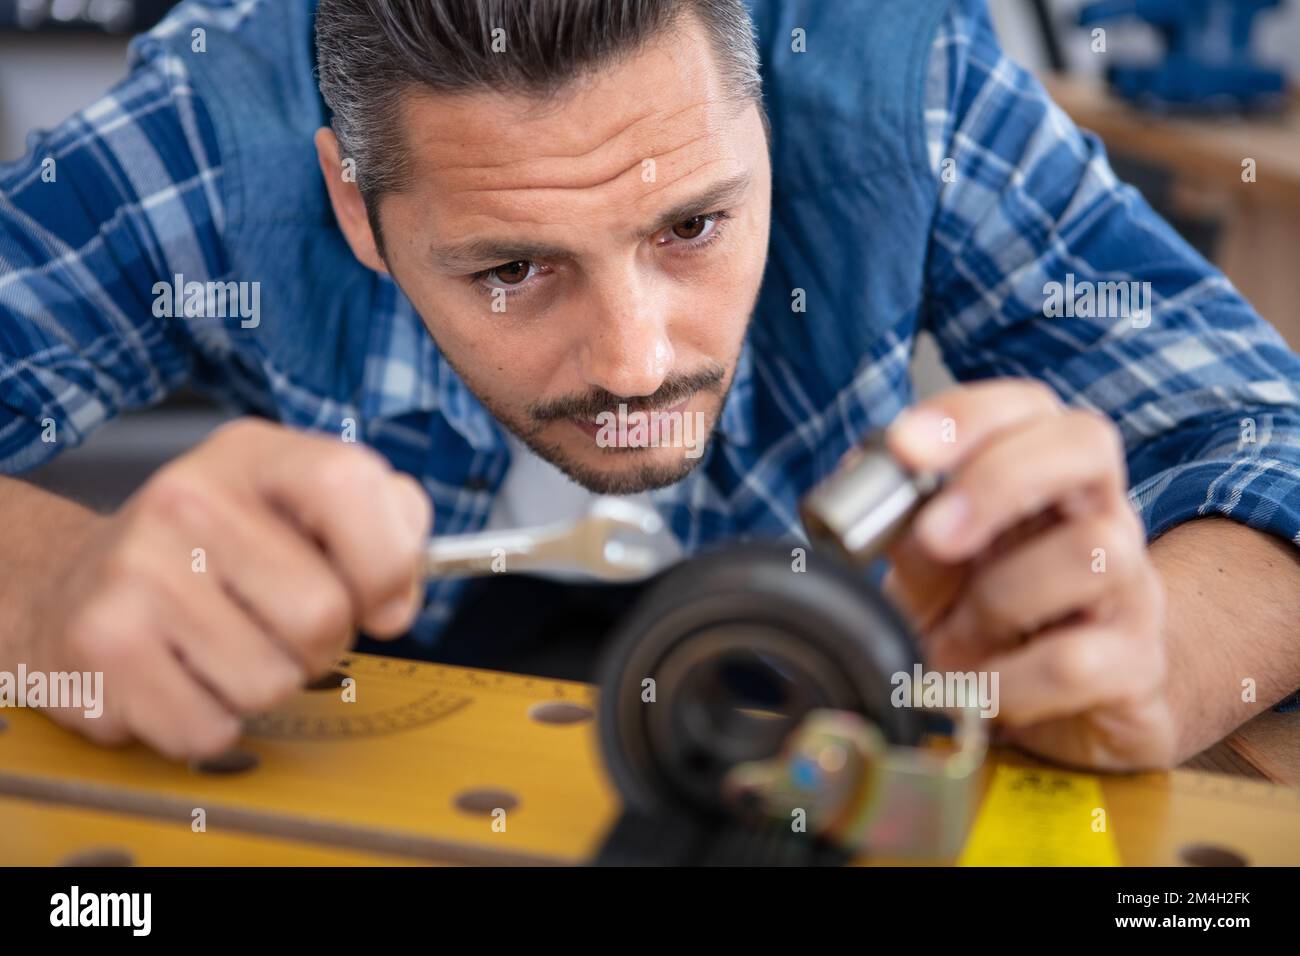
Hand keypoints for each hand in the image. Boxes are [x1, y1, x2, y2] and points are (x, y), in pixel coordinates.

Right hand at [29, 418, 431, 759]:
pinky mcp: (101, 644)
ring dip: (266, 685)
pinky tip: (183, 677)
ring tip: (226, 646)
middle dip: (324, 643)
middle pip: (321, 613)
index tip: (381, 598)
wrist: (75, 583)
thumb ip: (386, 533)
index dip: (388, 559)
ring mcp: (138, 569)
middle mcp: (189, 498)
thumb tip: (395, 603)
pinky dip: (211, 724)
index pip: (348, 483)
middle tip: (282, 624)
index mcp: (254, 455)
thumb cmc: (220, 553)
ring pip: (270, 683)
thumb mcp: (304, 509)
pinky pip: (209, 729)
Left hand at [882, 379, 1175, 770]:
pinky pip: (1078, 658)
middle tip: (934, 535)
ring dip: (999, 600)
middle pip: (1086, 445)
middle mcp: (1102, 513)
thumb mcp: (933, 572)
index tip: (904, 445)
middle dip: (998, 482)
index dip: (968, 414)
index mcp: (1046, 474)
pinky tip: (977, 690)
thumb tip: (865, 479)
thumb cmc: (990, 623)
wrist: (1062, 714)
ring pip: (1092, 551)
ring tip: (955, 639)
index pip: (1028, 407)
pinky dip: (1009, 678)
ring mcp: (1131, 584)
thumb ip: (906, 529)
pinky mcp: (1138, 661)